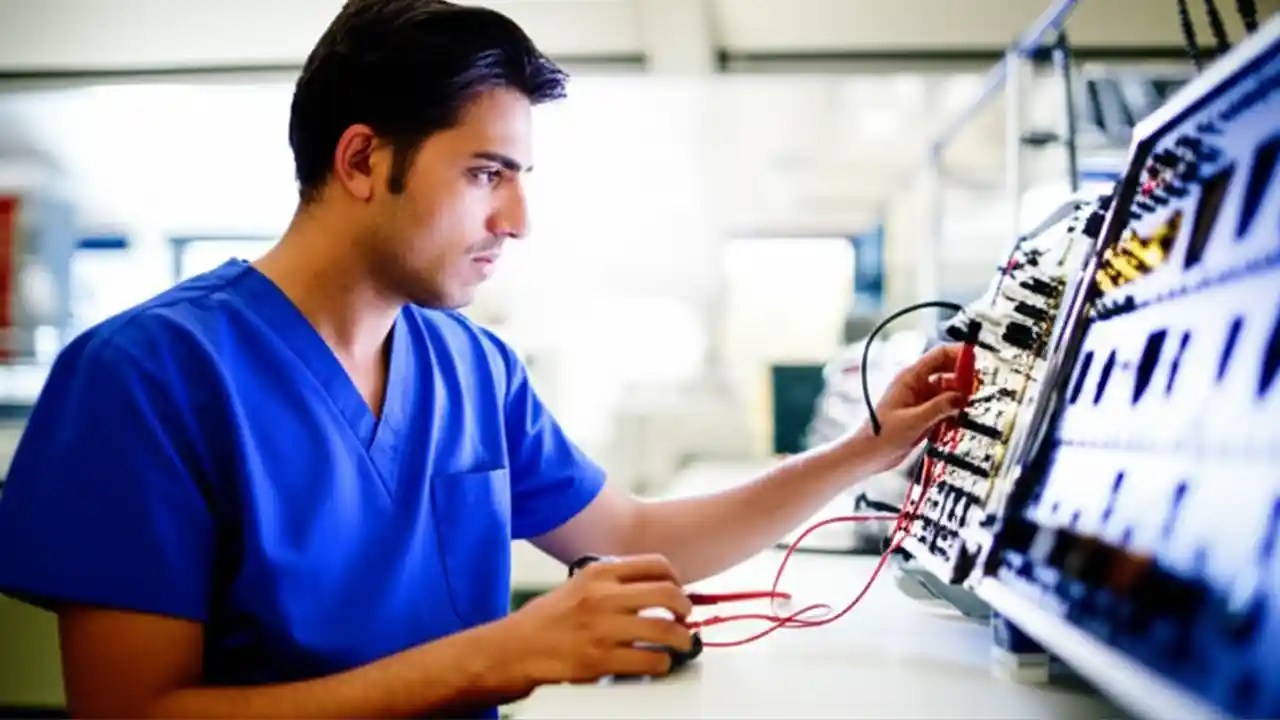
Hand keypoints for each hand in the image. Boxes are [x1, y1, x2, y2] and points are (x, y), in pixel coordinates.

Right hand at [502, 554, 695, 686]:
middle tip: (684, 618)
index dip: (676, 579)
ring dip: (681, 639)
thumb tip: (648, 588)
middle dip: (685, 607)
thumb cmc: (543, 621)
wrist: (512, 650)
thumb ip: (610, 583)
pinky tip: (658, 664)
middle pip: (668, 593)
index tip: (678, 591)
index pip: (656, 564)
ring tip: (681, 643)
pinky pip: (650, 660)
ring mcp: (602, 628)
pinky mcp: (601, 660)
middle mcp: (603, 596)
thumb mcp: (577, 586)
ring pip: (666, 629)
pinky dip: (663, 664)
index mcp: (598, 573)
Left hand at [853, 343, 966, 472]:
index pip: (939, 355)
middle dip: (965, 377)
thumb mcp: (914, 420)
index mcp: (909, 378)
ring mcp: (920, 400)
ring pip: (948, 391)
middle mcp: (916, 385)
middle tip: (983, 387)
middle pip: (947, 371)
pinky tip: (965, 419)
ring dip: (961, 396)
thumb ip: (939, 408)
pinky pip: (945, 407)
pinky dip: (955, 411)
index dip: (959, 354)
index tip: (979, 360)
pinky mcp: (923, 415)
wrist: (868, 455)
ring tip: (977, 405)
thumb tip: (963, 397)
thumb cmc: (881, 435)